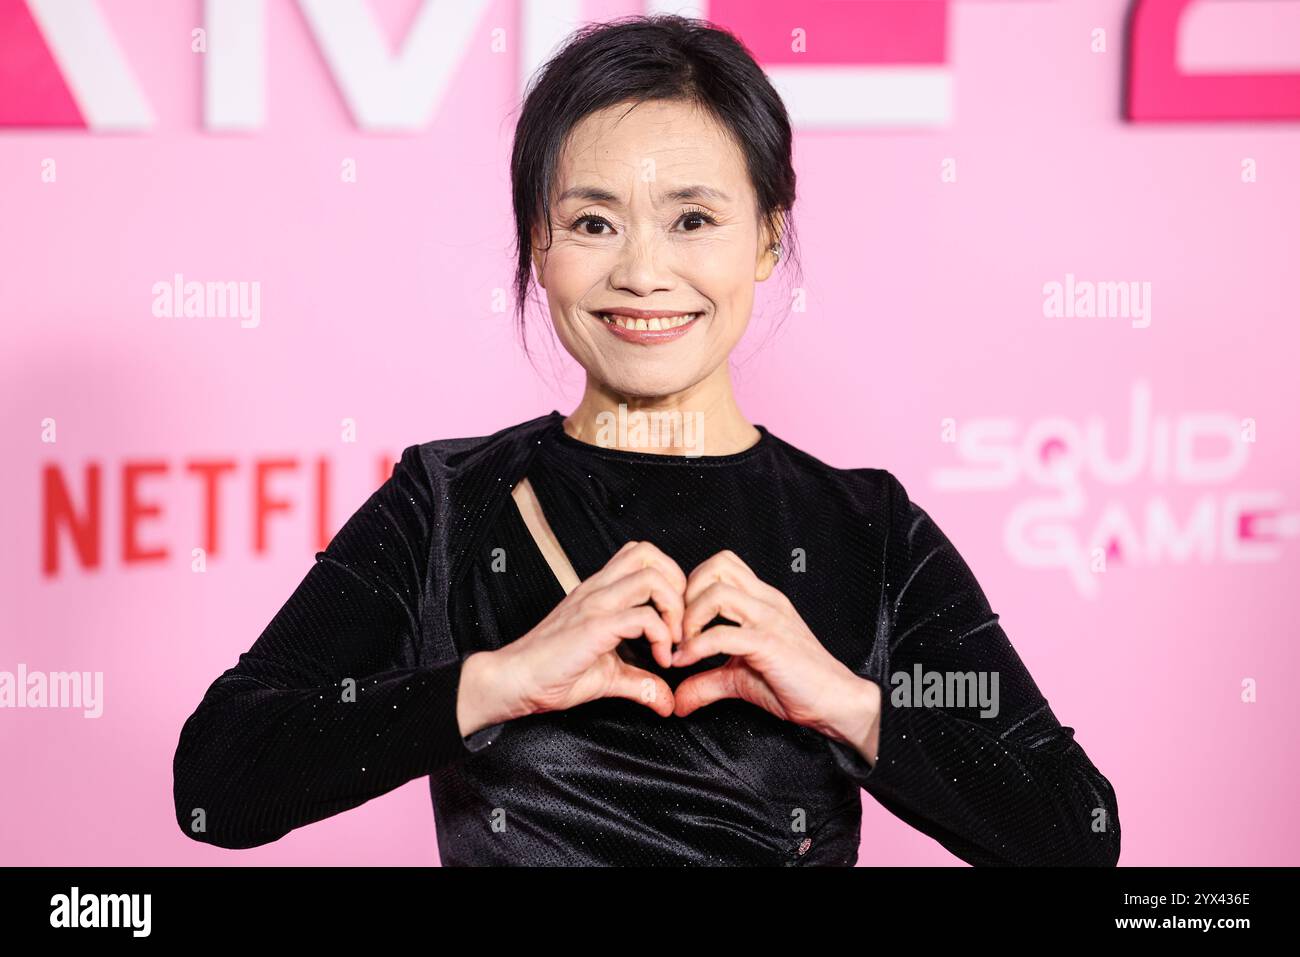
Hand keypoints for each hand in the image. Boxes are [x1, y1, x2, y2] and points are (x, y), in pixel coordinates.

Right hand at [486, 541, 686, 721]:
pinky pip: (642, 617)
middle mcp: (598, 590)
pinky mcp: (594, 627)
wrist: (514, 680)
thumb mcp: (607, 676)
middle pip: (650, 554)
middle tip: (678, 623)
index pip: (642, 557)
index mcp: (599, 592)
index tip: (674, 623)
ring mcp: (595, 605)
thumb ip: (639, 682)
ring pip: (650, 576)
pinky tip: (659, 660)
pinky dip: (661, 636)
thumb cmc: (551, 673)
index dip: (669, 582)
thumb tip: (666, 700)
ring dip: (673, 608)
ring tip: (671, 639)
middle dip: (677, 585)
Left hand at [670, 549, 881, 751]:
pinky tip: (687, 662)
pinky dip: (696, 647)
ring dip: (688, 618)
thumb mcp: (741, 679)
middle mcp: (766, 602)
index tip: (679, 620)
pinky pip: (723, 635)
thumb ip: (708, 681)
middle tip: (677, 628)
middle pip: (716, 566)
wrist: (837, 702)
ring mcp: (769, 620)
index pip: (721, 564)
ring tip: (682, 645)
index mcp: (762, 600)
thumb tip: (678, 699)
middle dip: (686, 594)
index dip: (691, 586)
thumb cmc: (797, 685)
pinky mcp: (770, 644)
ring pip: (717, 592)